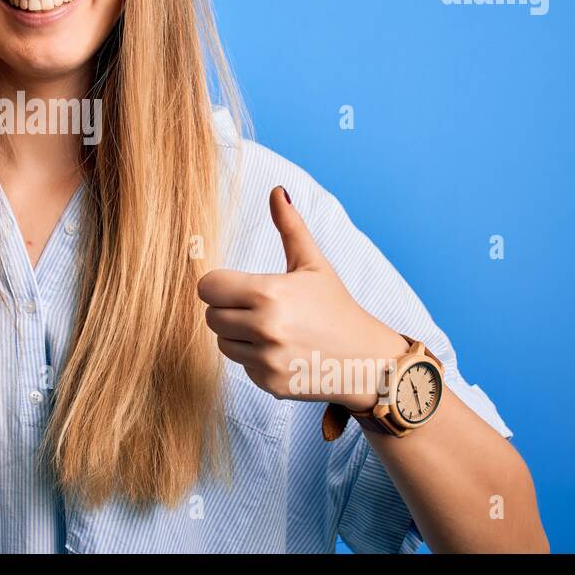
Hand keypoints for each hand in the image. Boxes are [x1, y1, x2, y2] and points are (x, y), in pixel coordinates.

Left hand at [198, 186, 408, 409]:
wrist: (367, 360)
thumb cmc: (337, 307)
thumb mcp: (314, 264)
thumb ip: (291, 227)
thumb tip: (277, 190)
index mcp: (269, 293)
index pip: (208, 287)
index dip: (219, 285)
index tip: (235, 285)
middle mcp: (264, 328)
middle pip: (210, 316)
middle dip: (228, 309)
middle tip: (258, 307)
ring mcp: (265, 360)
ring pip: (222, 342)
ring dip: (237, 335)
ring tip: (271, 329)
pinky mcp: (268, 384)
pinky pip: (240, 365)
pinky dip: (254, 358)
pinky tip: (282, 351)